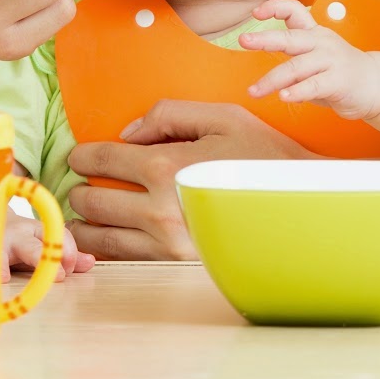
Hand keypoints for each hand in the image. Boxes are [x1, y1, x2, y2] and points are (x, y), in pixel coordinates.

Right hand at [1, 207, 93, 282]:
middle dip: (45, 259)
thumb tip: (90, 263)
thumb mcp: (40, 243)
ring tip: (5, 277)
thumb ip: (65, 254)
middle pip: (32, 246)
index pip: (57, 237)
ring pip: (1, 251)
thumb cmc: (18, 239)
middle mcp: (17, 234)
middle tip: (59, 276)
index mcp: (37, 230)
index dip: (67, 253)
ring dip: (3, 264)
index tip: (68, 270)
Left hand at [66, 101, 313, 260]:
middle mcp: (159, 208)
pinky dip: (106, 247)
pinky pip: (122, 259)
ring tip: (88, 212)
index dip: (83, 155)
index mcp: (166, 165)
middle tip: (82, 183)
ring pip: (99, 237)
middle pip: (91, 201)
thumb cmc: (262, 155)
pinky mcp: (174, 264)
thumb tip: (128, 133)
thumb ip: (169, 114)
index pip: (102, 159)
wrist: (299, 204)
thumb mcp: (222, 116)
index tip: (80, 156)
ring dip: (85, 222)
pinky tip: (108, 235)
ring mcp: (165, 242)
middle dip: (80, 189)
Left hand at [239, 0, 379, 120]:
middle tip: (244, 40)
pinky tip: (284, 97)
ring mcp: (331, 61)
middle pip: (290, 38)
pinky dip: (297, 91)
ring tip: (254, 91)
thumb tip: (262, 57)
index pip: (295, 10)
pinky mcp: (338, 81)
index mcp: (314, 32)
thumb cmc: (337, 70)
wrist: (375, 84)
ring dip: (273, 80)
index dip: (275, 7)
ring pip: (296, 67)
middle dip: (265, 39)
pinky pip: (313, 86)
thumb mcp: (315, 56)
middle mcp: (322, 42)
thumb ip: (293, 55)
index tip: (255, 13)